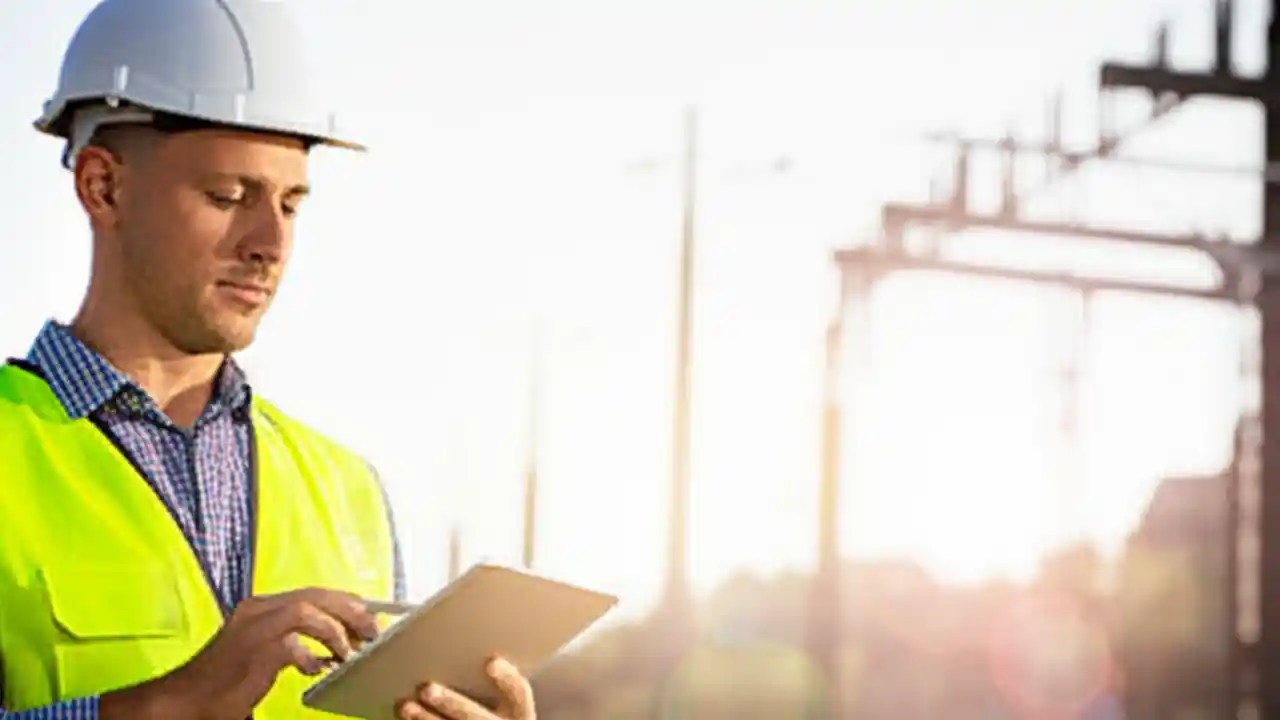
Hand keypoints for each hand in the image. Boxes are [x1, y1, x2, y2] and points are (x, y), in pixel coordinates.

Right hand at [100, 588, 380, 719]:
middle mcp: (258, 609)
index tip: (369, 619)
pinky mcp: (253, 650)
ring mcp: (254, 627)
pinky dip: (312, 656)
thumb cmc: (225, 681)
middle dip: (350, 610)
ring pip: (308, 610)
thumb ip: (295, 640)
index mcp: (262, 607)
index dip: (346, 604)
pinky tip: (316, 670)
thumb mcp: (264, 651)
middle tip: (372, 631)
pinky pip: (293, 643)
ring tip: (350, 652)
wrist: (185, 700)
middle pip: (316, 595)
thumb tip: (337, 644)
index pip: (314, 593)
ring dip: (336, 630)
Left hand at [395, 656, 535, 719]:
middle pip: (476, 716)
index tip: (490, 662)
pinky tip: (403, 718)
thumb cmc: (485, 709)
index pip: (520, 694)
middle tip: (428, 688)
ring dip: (426, 719)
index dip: (507, 678)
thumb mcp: (498, 700)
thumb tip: (446, 642)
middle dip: (451, 703)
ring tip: (406, 706)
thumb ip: (482, 677)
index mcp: (518, 714)